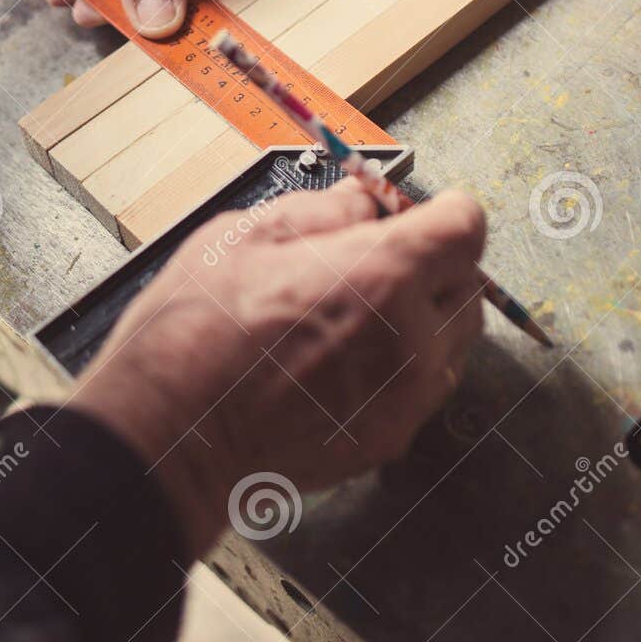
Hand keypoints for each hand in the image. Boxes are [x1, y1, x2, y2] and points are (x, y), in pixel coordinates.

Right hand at [73, 182, 485, 558]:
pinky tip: (344, 363)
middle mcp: (412, 337)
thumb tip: (360, 203)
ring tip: (358, 317)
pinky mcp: (389, 438)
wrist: (172, 430)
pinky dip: (401, 369)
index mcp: (384, 272)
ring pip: (451, 344)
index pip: (465, 228)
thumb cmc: (198, 328)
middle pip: (468, 288)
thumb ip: (321, 213)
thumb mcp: (248, 235)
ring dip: (425, 321)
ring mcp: (405, 397)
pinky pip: (420, 391)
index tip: (422, 213)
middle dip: (436, 267)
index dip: (444, 212)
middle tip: (380, 262)